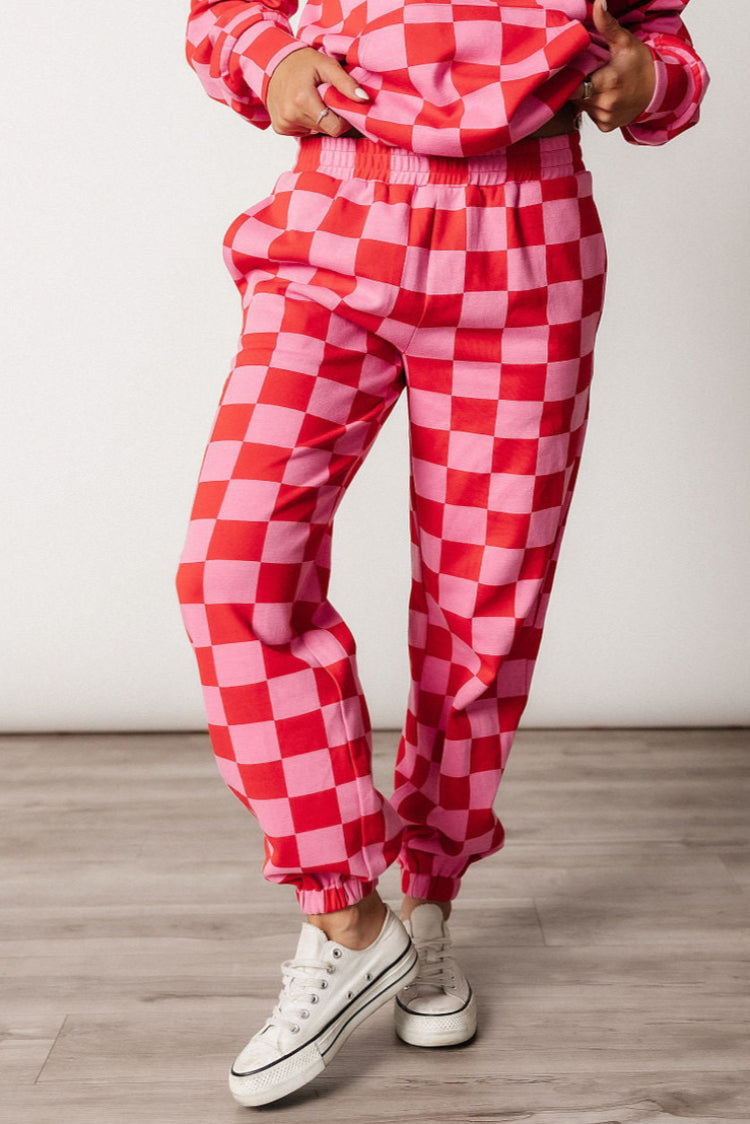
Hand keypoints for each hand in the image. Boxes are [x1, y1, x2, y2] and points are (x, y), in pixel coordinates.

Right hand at [265, 47, 369, 136]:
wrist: (272, 61)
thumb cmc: (301, 62)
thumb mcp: (326, 65)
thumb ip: (346, 83)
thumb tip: (364, 100)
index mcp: (302, 100)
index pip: (334, 127)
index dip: (343, 120)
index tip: (342, 106)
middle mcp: (290, 116)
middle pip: (325, 129)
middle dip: (330, 116)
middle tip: (326, 98)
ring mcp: (283, 124)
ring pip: (314, 131)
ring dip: (318, 119)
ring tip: (311, 99)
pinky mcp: (279, 128)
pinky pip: (302, 132)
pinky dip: (306, 121)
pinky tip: (301, 106)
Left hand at [572, 0, 655, 131]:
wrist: (658, 90)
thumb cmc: (640, 64)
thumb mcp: (625, 41)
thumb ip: (607, 25)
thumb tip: (598, 3)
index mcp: (608, 81)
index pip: (573, 81)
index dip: (569, 74)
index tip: (570, 66)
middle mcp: (606, 103)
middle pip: (575, 93)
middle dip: (577, 82)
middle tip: (587, 71)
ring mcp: (605, 117)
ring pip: (581, 105)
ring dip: (584, 95)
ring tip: (597, 82)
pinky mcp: (606, 126)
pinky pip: (589, 116)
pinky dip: (592, 107)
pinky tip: (603, 96)